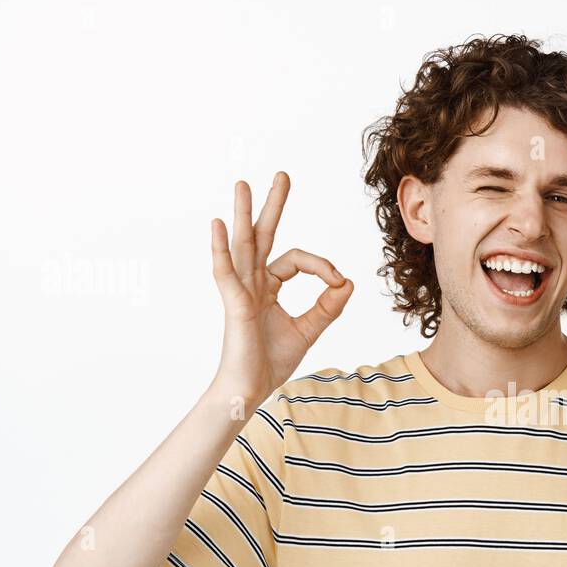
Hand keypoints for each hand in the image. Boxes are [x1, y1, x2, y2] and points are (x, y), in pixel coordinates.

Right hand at [209, 171, 353, 405]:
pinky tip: (218, 226)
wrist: (250, 389)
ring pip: (243, 245)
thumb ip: (328, 307)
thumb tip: (347, 282)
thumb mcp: (309, 330)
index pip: (297, 260)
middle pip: (263, 236)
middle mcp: (253, 283)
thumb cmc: (271, 361)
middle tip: (283, 176)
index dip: (322, 266)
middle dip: (273, 206)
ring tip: (242, 184)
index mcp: (268, 288)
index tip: (339, 282)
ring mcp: (241, 292)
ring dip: (242, 214)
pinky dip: (221, 249)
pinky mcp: (234, 305)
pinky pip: (226, 272)